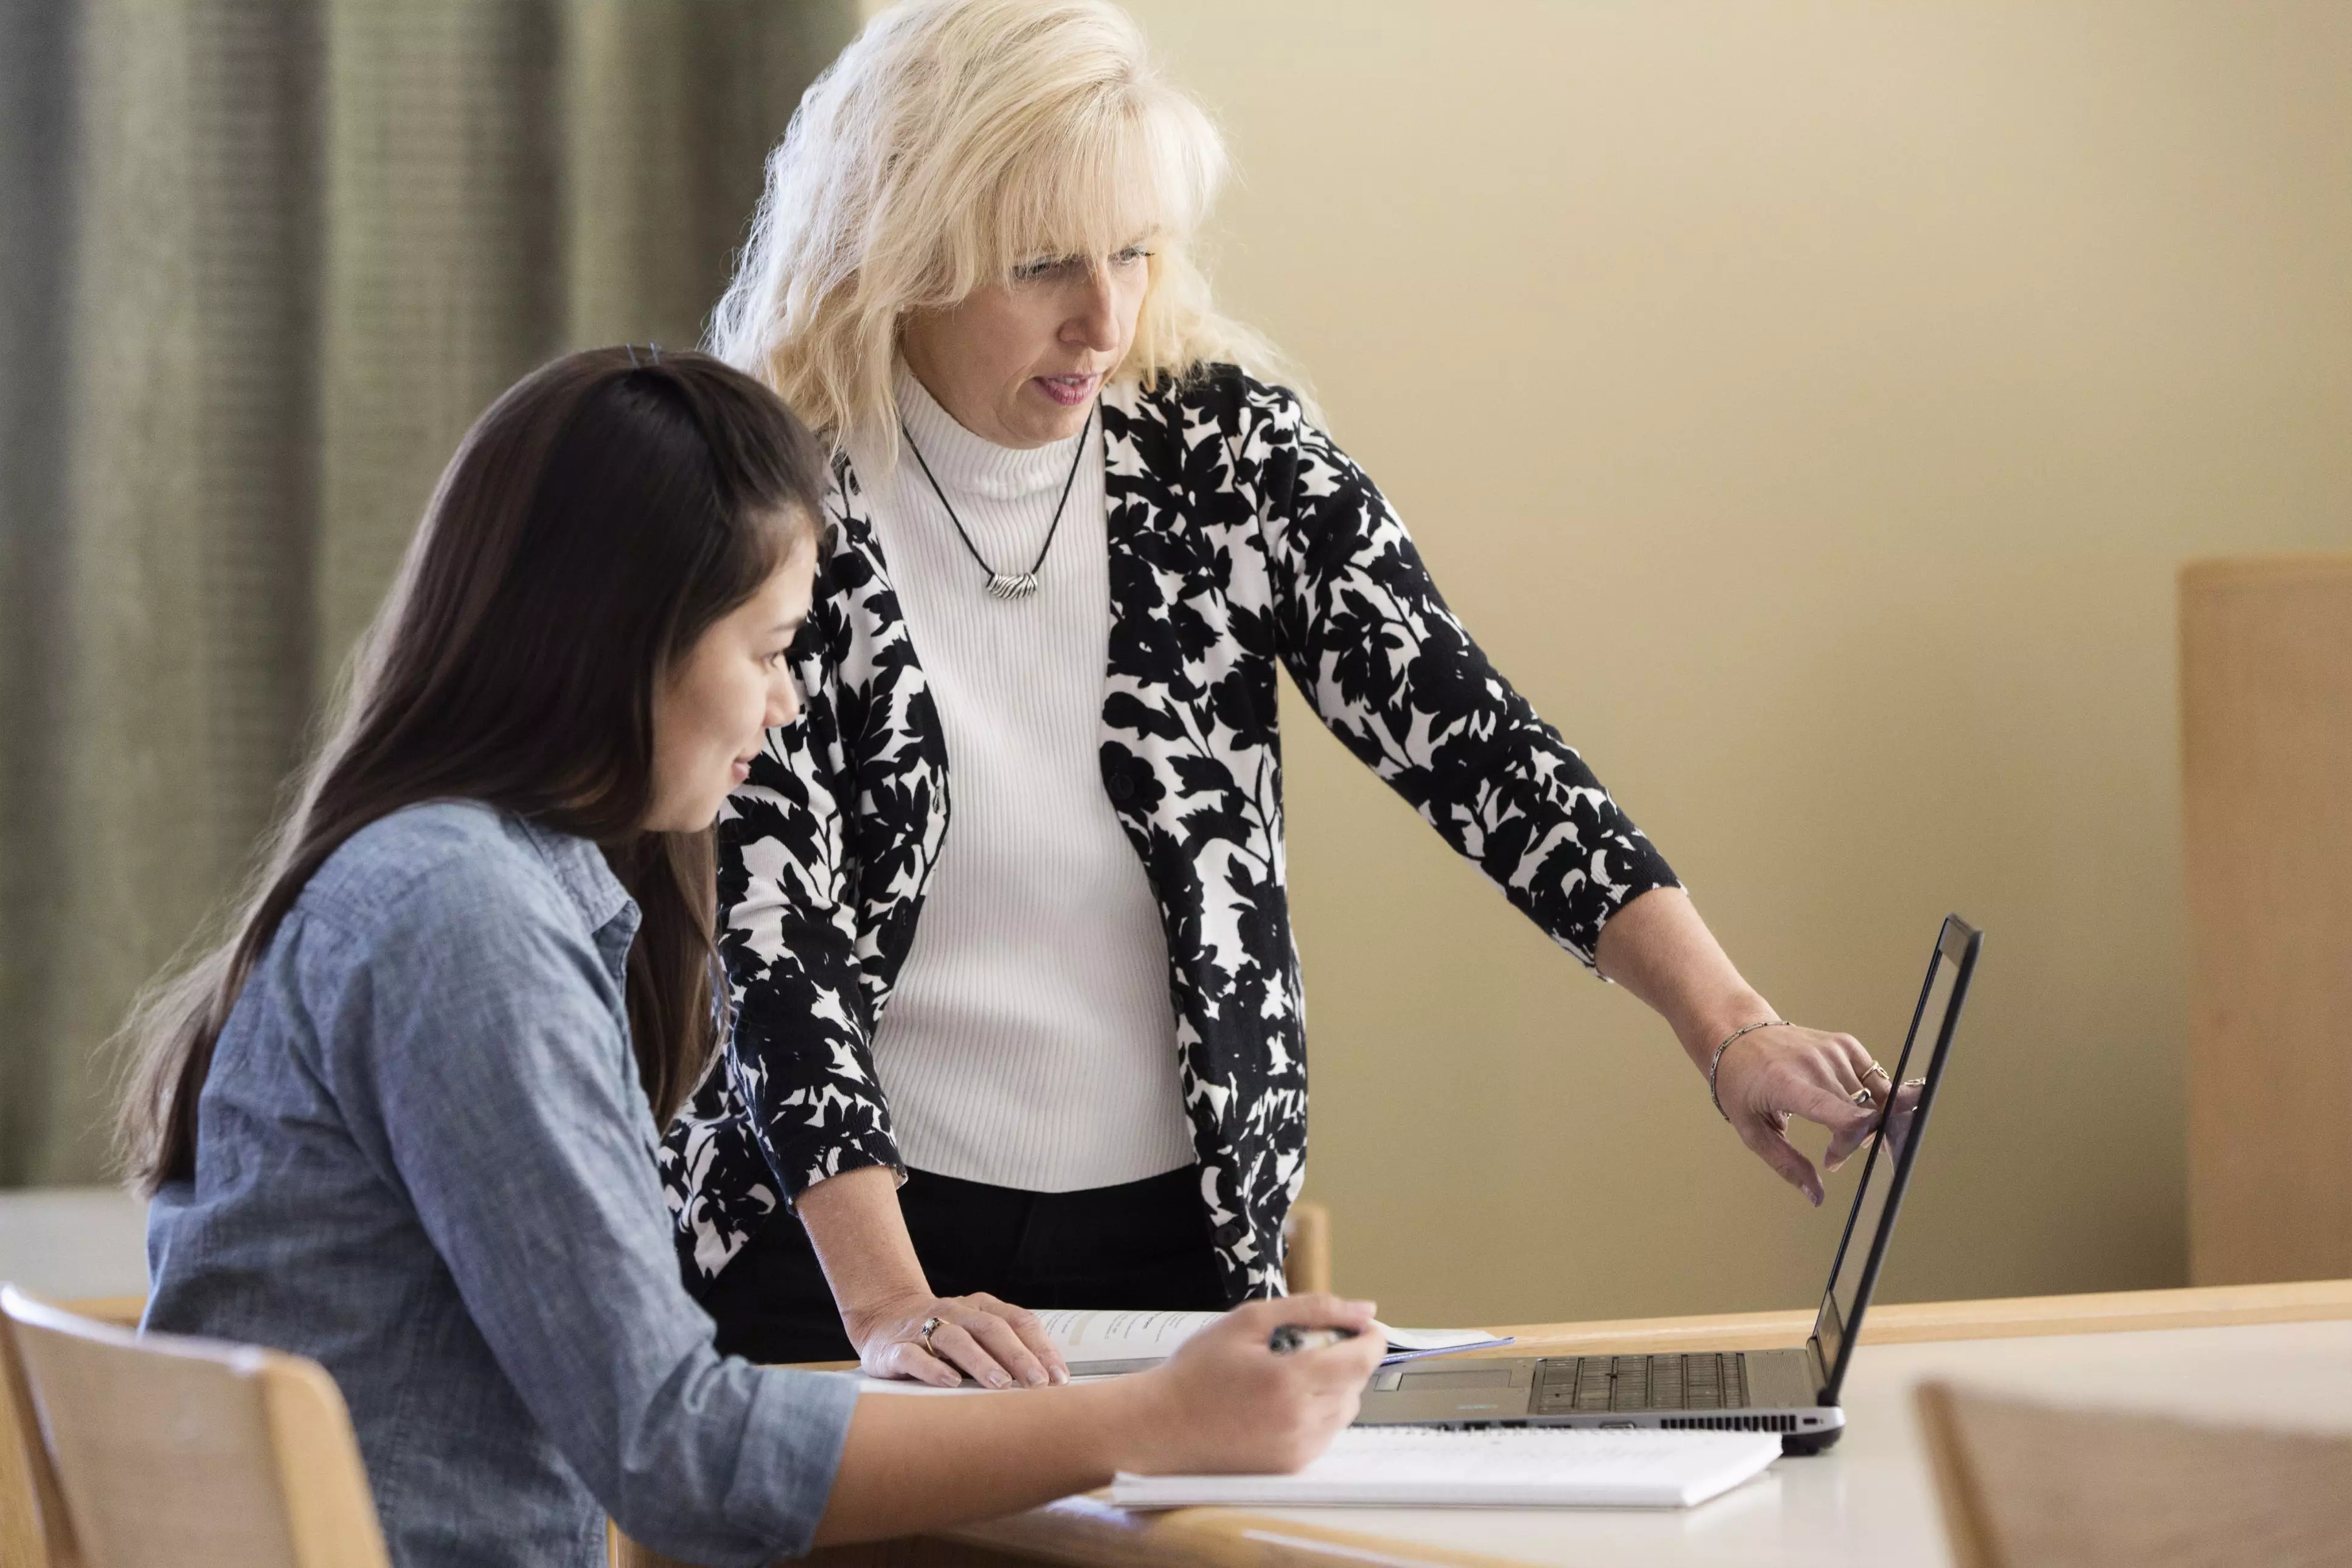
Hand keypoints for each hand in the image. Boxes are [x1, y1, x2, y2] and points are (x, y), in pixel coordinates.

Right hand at [848, 1290, 1067, 1388]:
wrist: (882, 1319)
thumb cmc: (942, 1337)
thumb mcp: (974, 1335)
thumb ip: (1004, 1351)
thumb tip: (1048, 1384)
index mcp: (981, 1307)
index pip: (1018, 1321)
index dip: (1041, 1348)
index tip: (1060, 1377)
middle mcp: (955, 1312)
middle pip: (992, 1328)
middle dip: (1018, 1356)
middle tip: (1038, 1383)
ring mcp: (923, 1328)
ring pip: (956, 1339)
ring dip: (981, 1361)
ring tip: (1001, 1384)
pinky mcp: (896, 1348)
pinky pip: (915, 1356)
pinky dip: (934, 1368)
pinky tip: (950, 1383)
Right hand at [1126, 1295, 1385, 1474]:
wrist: (1161, 1425)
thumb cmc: (1198, 1370)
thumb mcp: (1248, 1320)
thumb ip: (1310, 1308)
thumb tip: (1364, 1310)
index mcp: (1290, 1380)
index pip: (1361, 1360)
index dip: (1372, 1340)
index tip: (1365, 1326)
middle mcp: (1301, 1420)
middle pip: (1357, 1385)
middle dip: (1348, 1359)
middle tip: (1314, 1343)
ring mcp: (1298, 1449)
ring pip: (1346, 1411)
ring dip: (1336, 1387)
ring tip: (1295, 1372)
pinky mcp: (1291, 1466)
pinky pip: (1327, 1433)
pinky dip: (1319, 1412)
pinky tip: (1286, 1400)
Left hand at [1713, 1023, 1889, 1205]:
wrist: (1736, 1037)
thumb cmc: (1740, 1083)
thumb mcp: (1752, 1131)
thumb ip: (1787, 1164)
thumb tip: (1817, 1197)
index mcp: (1788, 1085)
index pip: (1840, 1113)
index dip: (1855, 1139)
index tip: (1840, 1157)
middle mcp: (1814, 1063)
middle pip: (1862, 1114)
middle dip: (1854, 1141)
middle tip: (1833, 1150)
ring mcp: (1832, 1050)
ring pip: (1874, 1098)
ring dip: (1865, 1121)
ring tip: (1837, 1128)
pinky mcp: (1844, 1043)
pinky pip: (1875, 1077)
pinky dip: (1872, 1097)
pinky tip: (1849, 1104)